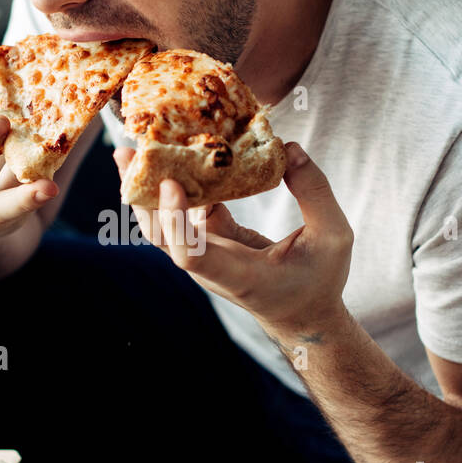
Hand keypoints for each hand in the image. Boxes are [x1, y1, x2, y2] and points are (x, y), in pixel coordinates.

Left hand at [112, 141, 352, 340]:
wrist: (302, 314)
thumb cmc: (319, 281)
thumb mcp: (334, 237)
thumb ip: (315, 192)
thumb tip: (288, 148)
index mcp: (238, 274)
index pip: (192, 256)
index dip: (174, 221)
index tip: (171, 184)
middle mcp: (212, 267)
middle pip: (161, 236)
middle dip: (141, 196)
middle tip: (127, 152)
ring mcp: (206, 255)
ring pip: (163, 225)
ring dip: (146, 190)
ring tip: (130, 150)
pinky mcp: (210, 242)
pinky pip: (184, 212)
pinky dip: (176, 185)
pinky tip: (173, 153)